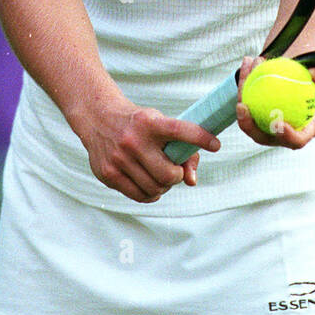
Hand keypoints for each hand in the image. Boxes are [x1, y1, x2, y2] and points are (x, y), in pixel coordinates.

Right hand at [72, 95, 220, 202]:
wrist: (98, 118)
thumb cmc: (139, 124)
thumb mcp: (159, 123)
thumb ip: (182, 149)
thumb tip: (192, 181)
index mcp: (150, 123)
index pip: (181, 131)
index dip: (201, 138)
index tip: (216, 145)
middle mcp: (133, 140)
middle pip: (168, 174)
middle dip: (176, 176)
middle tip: (174, 170)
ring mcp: (119, 159)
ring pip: (155, 188)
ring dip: (164, 186)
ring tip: (160, 176)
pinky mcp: (108, 174)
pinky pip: (139, 196)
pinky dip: (150, 194)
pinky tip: (149, 183)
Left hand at [235, 56, 314, 150]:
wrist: (298, 87)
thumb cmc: (312, 87)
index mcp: (302, 133)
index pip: (295, 140)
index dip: (287, 136)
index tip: (279, 123)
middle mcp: (280, 136)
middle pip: (261, 136)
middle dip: (248, 125)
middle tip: (242, 106)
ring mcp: (263, 129)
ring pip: (247, 117)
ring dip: (243, 93)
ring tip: (243, 77)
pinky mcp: (252, 117)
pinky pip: (246, 101)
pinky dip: (245, 82)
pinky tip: (247, 63)